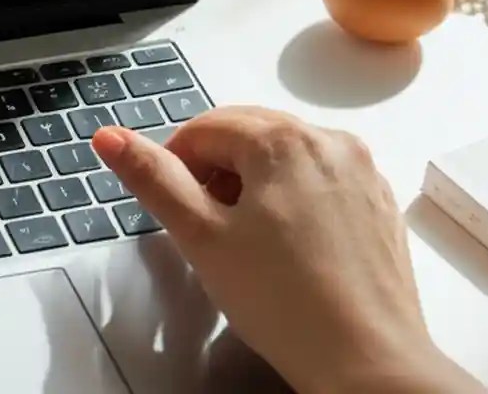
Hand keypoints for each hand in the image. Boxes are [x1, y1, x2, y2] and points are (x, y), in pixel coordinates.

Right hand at [92, 107, 484, 393]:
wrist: (367, 360)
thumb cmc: (285, 304)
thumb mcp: (202, 238)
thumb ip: (153, 180)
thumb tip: (110, 137)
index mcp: (283, 140)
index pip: (205, 127)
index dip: (176, 163)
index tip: (175, 207)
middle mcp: (330, 141)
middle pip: (249, 133)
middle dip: (218, 170)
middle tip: (210, 229)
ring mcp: (361, 170)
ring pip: (287, 156)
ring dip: (257, 184)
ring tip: (250, 243)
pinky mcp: (377, 201)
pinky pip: (323, 180)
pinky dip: (297, 199)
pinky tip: (291, 249)